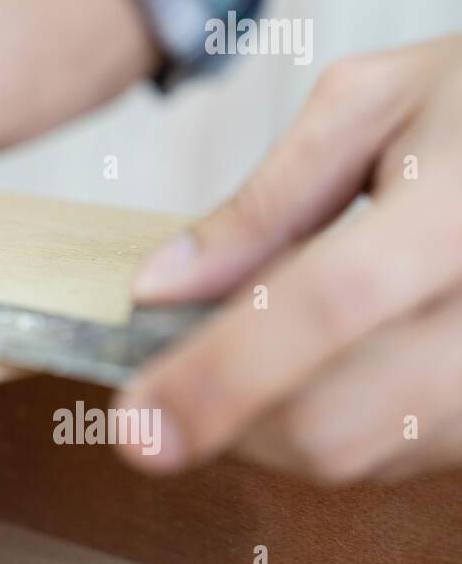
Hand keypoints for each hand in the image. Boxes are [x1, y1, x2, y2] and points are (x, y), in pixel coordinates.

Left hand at [120, 35, 461, 482]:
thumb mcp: (367, 106)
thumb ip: (261, 202)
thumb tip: (159, 285)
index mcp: (454, 208)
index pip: (329, 304)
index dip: (221, 373)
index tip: (135, 422)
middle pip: (335, 419)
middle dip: (223, 420)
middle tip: (164, 391)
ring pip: (359, 455)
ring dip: (268, 429)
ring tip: (250, 353)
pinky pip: (397, 457)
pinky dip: (328, 429)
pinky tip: (316, 368)